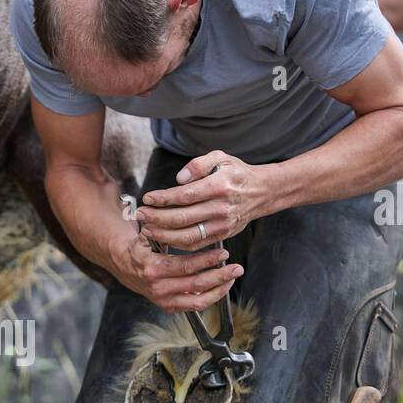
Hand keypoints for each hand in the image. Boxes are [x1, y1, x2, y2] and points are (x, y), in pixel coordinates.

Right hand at [111, 230, 243, 311]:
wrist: (124, 267)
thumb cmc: (140, 248)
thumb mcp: (147, 235)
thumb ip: (162, 227)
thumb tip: (174, 211)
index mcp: (153, 268)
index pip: (186, 266)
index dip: (207, 260)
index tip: (224, 253)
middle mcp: (158, 287)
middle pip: (195, 284)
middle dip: (219, 276)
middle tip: (236, 268)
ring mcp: (163, 299)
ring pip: (197, 300)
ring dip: (219, 290)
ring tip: (232, 278)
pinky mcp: (168, 306)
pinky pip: (193, 307)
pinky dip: (210, 299)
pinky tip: (221, 288)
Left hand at [135, 151, 269, 249]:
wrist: (262, 192)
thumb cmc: (236, 173)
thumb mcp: (220, 158)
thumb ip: (197, 165)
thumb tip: (178, 180)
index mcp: (219, 186)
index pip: (185, 196)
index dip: (163, 198)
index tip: (148, 198)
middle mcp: (221, 208)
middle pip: (182, 218)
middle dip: (156, 218)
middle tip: (140, 215)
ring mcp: (222, 225)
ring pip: (187, 236)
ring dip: (163, 235)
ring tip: (147, 229)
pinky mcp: (222, 236)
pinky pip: (195, 244)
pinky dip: (176, 244)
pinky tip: (163, 237)